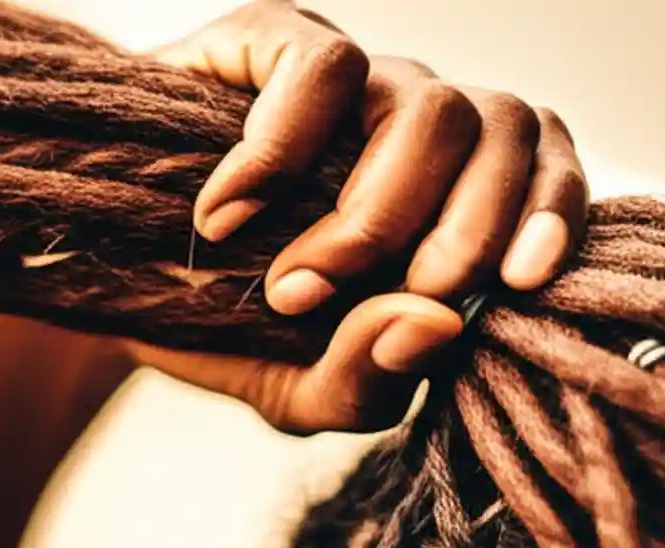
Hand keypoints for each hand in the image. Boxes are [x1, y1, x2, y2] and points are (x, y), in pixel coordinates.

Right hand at [129, 0, 587, 433]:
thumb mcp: (302, 389)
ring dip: (373, 215)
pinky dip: (284, 149)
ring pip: (428, 104)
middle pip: (500, 131)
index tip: (517, 284)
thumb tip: (437, 323)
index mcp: (447, 191)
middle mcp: (411, 120)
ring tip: (290, 287)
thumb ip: (376, 375)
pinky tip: (229, 212)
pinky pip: (323, 69)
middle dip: (454, 236)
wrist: (111, 286)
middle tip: (380, 303)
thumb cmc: (224, 330)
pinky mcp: (269, 40)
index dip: (553, 212)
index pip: (544, 166)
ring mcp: (347, 80)